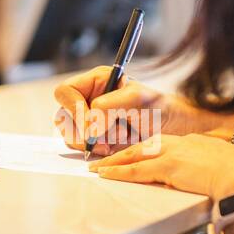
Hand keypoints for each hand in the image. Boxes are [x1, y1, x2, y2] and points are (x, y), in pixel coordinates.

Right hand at [52, 66, 216, 155]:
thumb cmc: (158, 106)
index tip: (90, 123)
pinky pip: (81, 147)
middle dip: (80, 131)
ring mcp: (89, 120)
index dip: (74, 108)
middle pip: (63, 116)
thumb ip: (109, 106)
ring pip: (69, 134)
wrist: (171, 127)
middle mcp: (88, 99)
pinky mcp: (95, 138)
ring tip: (110, 144)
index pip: (66, 92)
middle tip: (98, 140)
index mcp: (95, 82)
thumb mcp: (136, 99)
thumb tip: (91, 124)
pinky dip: (94, 151)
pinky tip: (111, 149)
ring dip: (87, 143)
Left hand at [88, 133, 233, 199]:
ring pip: (136, 154)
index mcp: (195, 143)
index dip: (146, 149)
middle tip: (105, 158)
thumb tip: (208, 184)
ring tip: (98, 168)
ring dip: (115, 161)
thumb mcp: (226, 169)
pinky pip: (138, 169)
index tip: (134, 154)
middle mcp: (182, 143)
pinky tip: (107, 174)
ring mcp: (175, 152)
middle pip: (145, 145)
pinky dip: (120, 172)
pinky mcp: (170, 166)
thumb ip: (211, 173)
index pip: (163, 144)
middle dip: (124, 152)